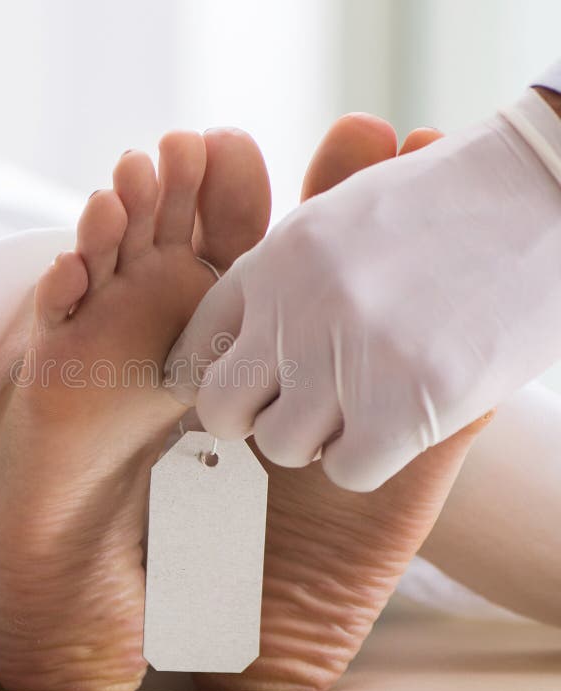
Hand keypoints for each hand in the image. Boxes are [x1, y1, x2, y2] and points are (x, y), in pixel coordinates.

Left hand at [165, 90, 560, 490]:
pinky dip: (367, 457)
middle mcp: (294, 311)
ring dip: (316, 439)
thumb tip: (243, 350)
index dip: (212, 378)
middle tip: (295, 410)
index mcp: (271, 264)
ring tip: (360, 406)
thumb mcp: (338, 224)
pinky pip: (346, 468)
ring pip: (281, 447)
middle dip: (250, 420)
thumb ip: (281, 284)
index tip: (241, 391)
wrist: (544, 192)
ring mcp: (346, 358)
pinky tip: (399, 421)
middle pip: (220, 409)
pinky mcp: (406, 404)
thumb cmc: (441, 211)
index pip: (194, 348)